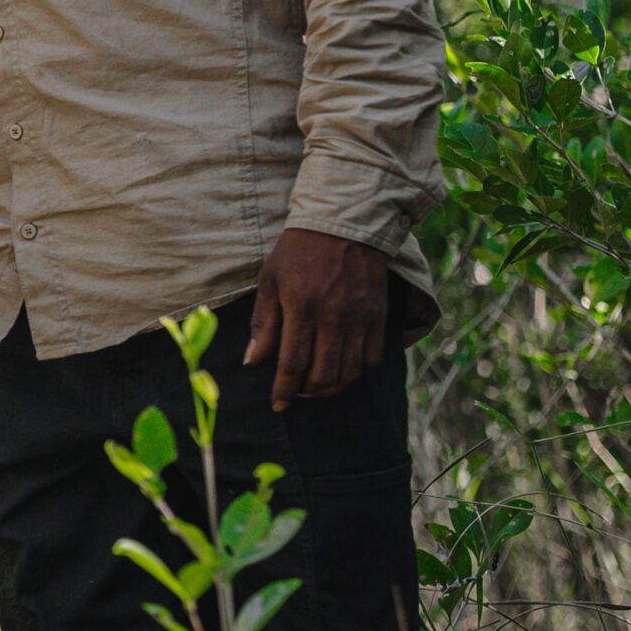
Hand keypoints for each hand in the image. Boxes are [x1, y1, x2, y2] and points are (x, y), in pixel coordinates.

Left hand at [245, 227, 390, 409]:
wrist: (344, 226)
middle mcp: (334, 317)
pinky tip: (342, 369)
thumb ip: (263, 323)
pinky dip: (357, 372)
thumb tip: (252, 361)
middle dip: (307, 392)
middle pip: (324, 375)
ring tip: (316, 385)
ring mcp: (360, 318)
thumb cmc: (297, 252)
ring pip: (350, 372)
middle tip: (296, 392)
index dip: (284, 389)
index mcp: (302, 307)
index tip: (278, 405)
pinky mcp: (378, 316)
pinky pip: (372, 359)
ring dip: (332, 387)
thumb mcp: (270, 280)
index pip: (293, 362)